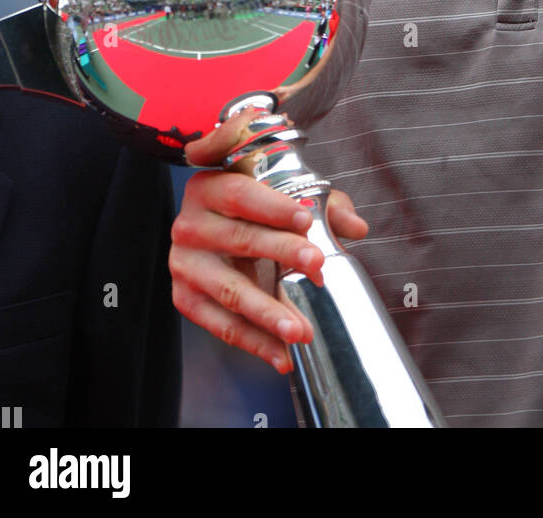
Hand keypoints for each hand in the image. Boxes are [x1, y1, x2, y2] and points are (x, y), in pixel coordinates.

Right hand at [169, 107, 368, 373]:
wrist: (209, 229)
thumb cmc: (251, 209)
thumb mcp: (282, 196)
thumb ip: (322, 206)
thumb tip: (356, 228)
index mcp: (210, 188)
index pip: (242, 195)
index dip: (274, 208)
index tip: (307, 220)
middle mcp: (191, 225)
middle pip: (241, 239)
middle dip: (282, 253)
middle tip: (316, 266)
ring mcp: (186, 264)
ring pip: (231, 291)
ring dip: (268, 313)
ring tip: (301, 331)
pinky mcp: (186, 299)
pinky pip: (222, 325)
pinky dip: (254, 342)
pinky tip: (281, 354)